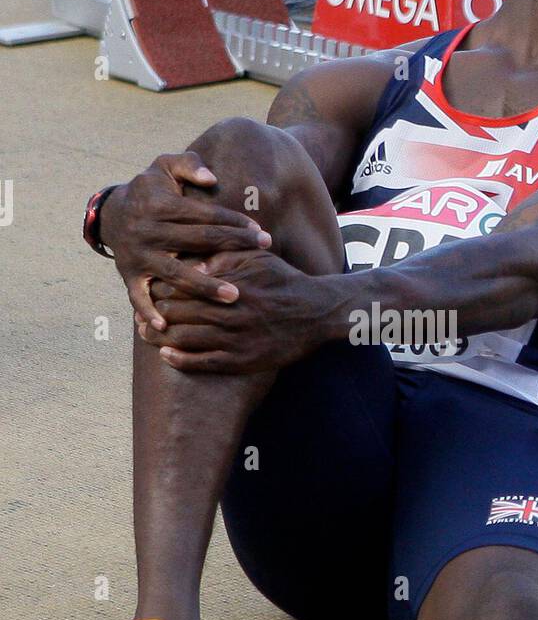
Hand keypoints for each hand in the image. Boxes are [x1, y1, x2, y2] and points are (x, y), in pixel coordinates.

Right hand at [101, 151, 271, 328]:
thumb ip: (189, 165)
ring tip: (234, 295)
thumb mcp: (165, 166)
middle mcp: (147, 231)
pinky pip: (138, 297)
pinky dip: (148, 312)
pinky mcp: (128, 276)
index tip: (260, 232)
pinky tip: (167, 327)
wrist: (112, 214)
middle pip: (197, 241)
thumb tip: (212, 179)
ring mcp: (137, 256)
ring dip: (204, 286)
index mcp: (159, 205)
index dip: (233, 222)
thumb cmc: (151, 190)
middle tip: (264, 253)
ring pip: (175, 274)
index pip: (203, 215)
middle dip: (232, 246)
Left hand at [136, 250, 334, 373]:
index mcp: (231, 284)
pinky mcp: (243, 361)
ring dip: (160, 337)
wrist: (317, 313)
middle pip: (179, 313)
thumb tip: (190, 262)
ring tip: (145, 334)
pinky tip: (166, 355)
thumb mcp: (257, 257)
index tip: (149, 287)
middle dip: (154, 313)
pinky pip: (204, 363)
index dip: (161, 287)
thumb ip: (224, 256)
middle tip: (138, 313)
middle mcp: (231, 312)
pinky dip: (181, 359)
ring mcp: (236, 339)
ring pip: (186, 339)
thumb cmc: (284, 280)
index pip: (184, 285)